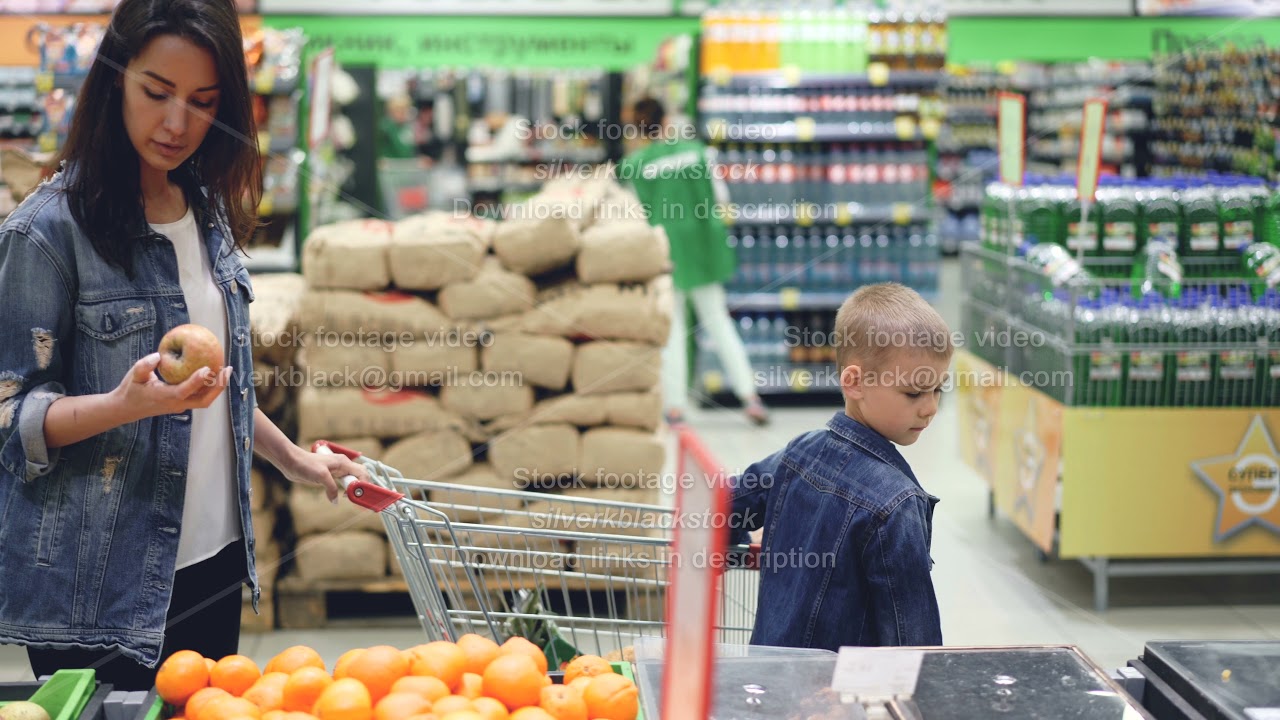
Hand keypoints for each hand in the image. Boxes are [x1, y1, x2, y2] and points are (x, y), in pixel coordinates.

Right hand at [112, 353, 231, 421]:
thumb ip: (144, 366)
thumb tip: (158, 355)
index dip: (196, 381)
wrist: (126, 409)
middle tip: (227, 369)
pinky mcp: (182, 404)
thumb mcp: (133, 376)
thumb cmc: (131, 390)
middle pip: (203, 401)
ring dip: (217, 387)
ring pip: (204, 400)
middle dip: (218, 387)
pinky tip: (214, 372)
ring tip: (225, 369)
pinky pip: (200, 396)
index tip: (207, 369)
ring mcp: (181, 406)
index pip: (184, 391)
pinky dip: (209, 387)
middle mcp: (176, 404)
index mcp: (164, 397)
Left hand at [281, 445, 370, 502]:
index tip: (364, 496)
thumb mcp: (321, 476)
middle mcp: (342, 465)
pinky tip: (343, 496)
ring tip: (355, 499)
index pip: (362, 473)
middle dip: (363, 487)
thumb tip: (335, 501)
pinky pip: (343, 483)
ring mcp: (336, 471)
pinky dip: (346, 490)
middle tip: (361, 500)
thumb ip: (331, 488)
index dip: (365, 485)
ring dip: (355, 489)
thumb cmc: (305, 464)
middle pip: (359, 476)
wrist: (291, 462)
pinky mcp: (330, 476)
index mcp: (343, 462)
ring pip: (352, 479)